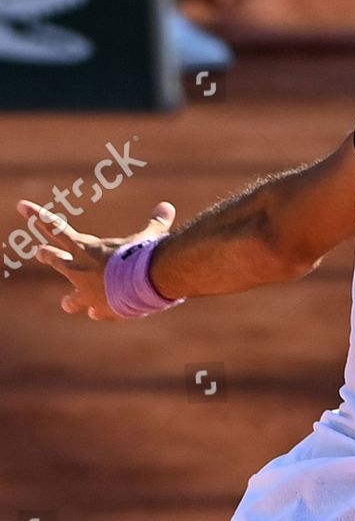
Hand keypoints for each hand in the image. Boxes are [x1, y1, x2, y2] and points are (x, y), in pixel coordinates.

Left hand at [15, 200, 176, 320]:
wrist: (149, 283)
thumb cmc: (146, 255)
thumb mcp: (151, 236)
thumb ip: (156, 223)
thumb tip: (167, 207)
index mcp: (86, 248)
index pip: (55, 227)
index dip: (36, 215)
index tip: (20, 205)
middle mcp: (79, 270)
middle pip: (55, 260)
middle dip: (47, 255)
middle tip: (39, 252)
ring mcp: (87, 293)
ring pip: (71, 299)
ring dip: (70, 300)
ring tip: (66, 303)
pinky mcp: (101, 310)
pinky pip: (96, 312)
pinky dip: (99, 312)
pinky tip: (100, 315)